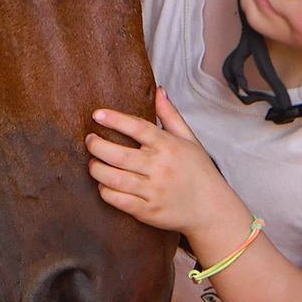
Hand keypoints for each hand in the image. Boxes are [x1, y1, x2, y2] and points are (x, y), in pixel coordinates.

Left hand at [85, 87, 238, 234]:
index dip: (115, 119)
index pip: (137, 128)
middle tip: (90, 140)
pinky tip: (104, 184)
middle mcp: (160, 168)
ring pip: (113, 179)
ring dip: (96, 169)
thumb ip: (170, 115)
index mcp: (168, 147)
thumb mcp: (189, 139)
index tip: (97, 114)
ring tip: (93, 163)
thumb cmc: (199, 171)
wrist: (211, 210)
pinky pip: (118, 200)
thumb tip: (158, 90)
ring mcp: (153, 191)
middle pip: (118, 155)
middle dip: (97, 146)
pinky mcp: (148, 211)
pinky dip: (105, 191)